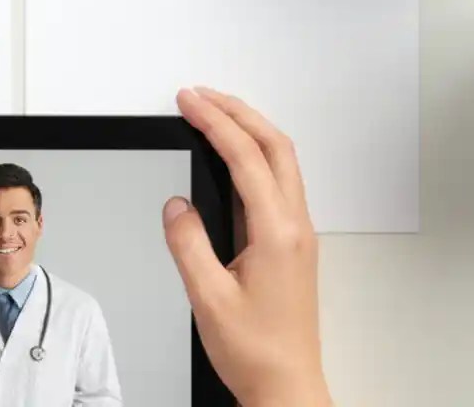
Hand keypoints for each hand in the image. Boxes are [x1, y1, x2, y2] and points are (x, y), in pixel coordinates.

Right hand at [165, 87, 331, 406]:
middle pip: (274, 146)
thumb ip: (188, 245)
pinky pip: (279, 182)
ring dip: (249, 130)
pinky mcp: (292, 243)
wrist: (287, 385)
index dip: (215, 122)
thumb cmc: (257, 351)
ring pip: (280, 161)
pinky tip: (233, 159)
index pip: (246, 158)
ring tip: (215, 114)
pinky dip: (255, 155)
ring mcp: (298, 234)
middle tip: (200, 96)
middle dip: (237, 112)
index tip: (189, 101)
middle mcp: (295, 226)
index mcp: (278, 233)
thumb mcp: (208, 298)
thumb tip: (176, 204)